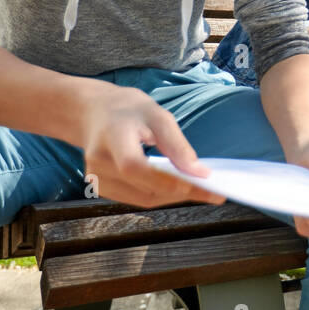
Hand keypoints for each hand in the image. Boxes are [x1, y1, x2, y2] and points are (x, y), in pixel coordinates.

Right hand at [75, 83, 225, 208]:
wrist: (93, 113)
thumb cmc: (127, 110)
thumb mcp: (156, 114)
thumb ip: (177, 144)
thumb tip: (198, 172)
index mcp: (111, 138)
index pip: (136, 167)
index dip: (169, 180)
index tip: (204, 185)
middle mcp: (98, 163)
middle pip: (145, 188)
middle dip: (183, 192)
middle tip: (215, 194)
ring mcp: (97, 179)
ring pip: (144, 199)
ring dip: (174, 197)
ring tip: (201, 191)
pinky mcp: (102, 188)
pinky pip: (137, 199)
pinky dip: (161, 195)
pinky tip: (178, 188)